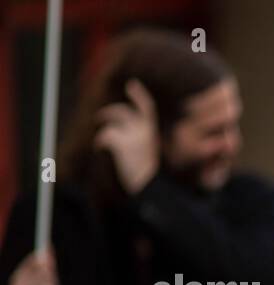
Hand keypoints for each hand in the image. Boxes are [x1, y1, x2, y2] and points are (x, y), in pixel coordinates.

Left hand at [93, 79, 159, 194]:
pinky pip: (105, 136)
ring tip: (101, 143)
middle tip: (101, 118)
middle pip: (122, 113)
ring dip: (105, 133)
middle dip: (109, 114)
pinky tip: (101, 148)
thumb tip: (124, 138)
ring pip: (111, 125)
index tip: (132, 85)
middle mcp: (143, 130)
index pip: (147, 108)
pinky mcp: (120, 142)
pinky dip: (100, 142)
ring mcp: (132, 135)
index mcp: (152, 134)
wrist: (151, 189)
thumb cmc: (150, 177)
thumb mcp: (150, 157)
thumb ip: (140, 144)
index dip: (139, 95)